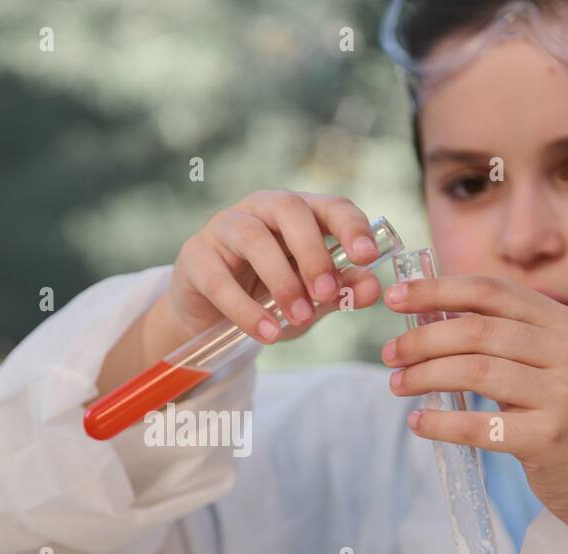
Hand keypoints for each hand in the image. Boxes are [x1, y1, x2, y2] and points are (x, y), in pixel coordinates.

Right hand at [149, 189, 385, 351]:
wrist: (211, 319)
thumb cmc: (267, 297)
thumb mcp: (311, 298)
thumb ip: (341, 291)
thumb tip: (373, 290)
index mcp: (297, 212)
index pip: (329, 205)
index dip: (350, 226)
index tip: (366, 256)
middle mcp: (260, 209)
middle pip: (289, 209)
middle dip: (313, 252)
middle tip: (327, 292)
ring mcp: (223, 228)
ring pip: (253, 238)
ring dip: (282, 280)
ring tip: (300, 318)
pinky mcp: (194, 257)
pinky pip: (219, 279)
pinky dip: (246, 309)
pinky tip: (267, 333)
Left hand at [381, 275, 567, 539]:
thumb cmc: (564, 407)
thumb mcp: (547, 358)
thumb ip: (500, 333)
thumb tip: (429, 312)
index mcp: (562, 322)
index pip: (491, 291)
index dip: (438, 290)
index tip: (395, 298)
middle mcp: (567, 352)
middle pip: (477, 331)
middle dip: (422, 340)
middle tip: (390, 355)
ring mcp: (561, 395)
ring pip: (475, 372)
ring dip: (424, 376)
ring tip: (397, 385)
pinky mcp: (549, 439)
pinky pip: (480, 426)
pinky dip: (441, 423)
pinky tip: (418, 422)